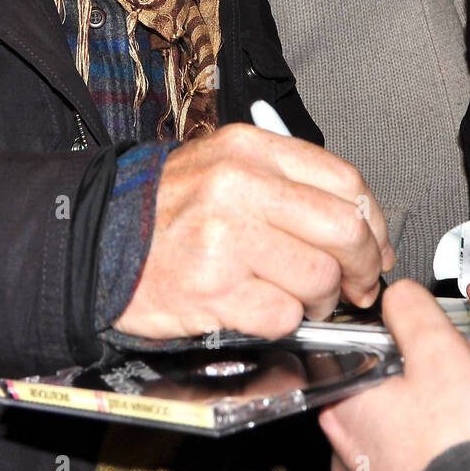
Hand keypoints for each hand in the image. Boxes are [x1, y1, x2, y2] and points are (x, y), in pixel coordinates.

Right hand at [114, 124, 393, 338]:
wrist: (93, 240)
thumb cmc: (163, 209)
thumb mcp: (224, 166)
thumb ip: (287, 183)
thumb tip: (357, 219)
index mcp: (250, 150)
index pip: (344, 180)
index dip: (372, 221)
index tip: (376, 245)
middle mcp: (240, 187)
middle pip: (343, 228)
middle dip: (363, 264)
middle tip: (358, 282)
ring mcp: (225, 239)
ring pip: (319, 276)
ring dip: (322, 299)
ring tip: (303, 299)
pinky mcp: (212, 290)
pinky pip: (283, 315)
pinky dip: (285, 320)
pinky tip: (266, 310)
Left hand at [318, 280, 469, 470]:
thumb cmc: (457, 444)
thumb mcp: (439, 351)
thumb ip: (414, 313)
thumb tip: (399, 296)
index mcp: (347, 406)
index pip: (382, 353)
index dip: (432, 338)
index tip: (464, 336)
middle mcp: (358, 452)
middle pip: (423, 392)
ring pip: (446, 430)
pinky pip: (456, 467)